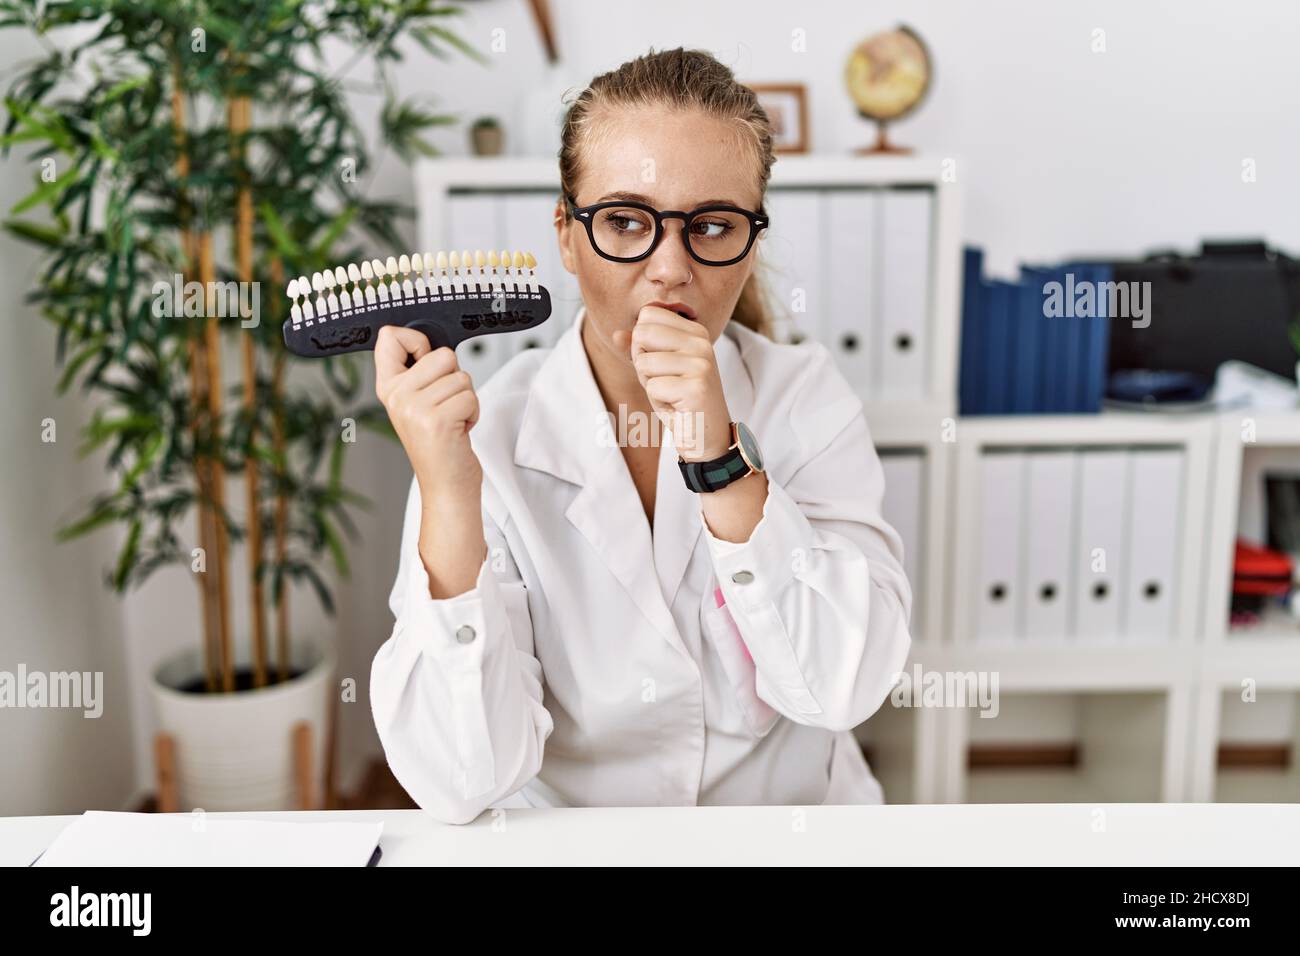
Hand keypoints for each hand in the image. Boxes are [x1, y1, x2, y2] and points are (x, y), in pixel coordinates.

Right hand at [374, 326, 481, 503]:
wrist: (445, 486)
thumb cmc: (438, 444)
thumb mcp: (417, 404)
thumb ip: (418, 373)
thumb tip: (427, 340)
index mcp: (388, 387)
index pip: (389, 337)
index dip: (417, 339)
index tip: (426, 359)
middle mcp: (397, 396)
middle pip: (442, 354)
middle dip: (455, 378)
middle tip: (445, 405)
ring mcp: (415, 408)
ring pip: (461, 377)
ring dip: (466, 399)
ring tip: (452, 420)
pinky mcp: (437, 421)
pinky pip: (470, 396)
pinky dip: (473, 413)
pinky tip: (459, 429)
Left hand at [613, 306, 732, 460]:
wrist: (707, 437)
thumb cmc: (680, 401)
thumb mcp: (658, 370)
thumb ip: (639, 348)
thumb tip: (616, 335)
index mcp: (696, 332)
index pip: (648, 315)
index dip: (642, 342)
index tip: (661, 364)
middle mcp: (702, 343)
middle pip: (642, 333)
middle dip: (642, 362)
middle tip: (664, 382)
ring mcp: (701, 364)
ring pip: (644, 362)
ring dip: (650, 385)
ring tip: (672, 395)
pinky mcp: (696, 388)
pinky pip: (652, 387)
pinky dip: (658, 402)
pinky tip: (677, 407)